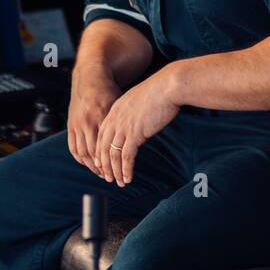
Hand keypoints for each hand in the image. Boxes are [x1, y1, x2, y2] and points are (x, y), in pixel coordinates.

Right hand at [67, 65, 120, 174]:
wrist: (89, 77)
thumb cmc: (109, 90)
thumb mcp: (119, 104)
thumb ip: (123, 122)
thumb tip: (136, 139)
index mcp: (102, 116)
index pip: (107, 145)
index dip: (113, 161)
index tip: (121, 170)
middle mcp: (88, 121)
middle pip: (94, 152)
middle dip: (103, 168)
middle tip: (111, 178)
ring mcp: (77, 124)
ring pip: (83, 152)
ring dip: (92, 166)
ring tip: (101, 174)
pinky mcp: (70, 125)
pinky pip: (73, 146)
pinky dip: (80, 158)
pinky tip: (88, 164)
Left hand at [95, 67, 179, 186]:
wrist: (168, 87)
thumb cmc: (160, 92)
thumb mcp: (139, 102)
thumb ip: (133, 114)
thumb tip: (137, 127)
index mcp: (115, 110)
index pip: (102, 135)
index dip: (101, 152)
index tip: (103, 163)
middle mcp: (115, 119)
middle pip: (103, 147)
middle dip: (104, 165)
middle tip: (108, 177)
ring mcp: (123, 127)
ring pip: (112, 155)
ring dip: (115, 171)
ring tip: (119, 182)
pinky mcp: (135, 134)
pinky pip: (126, 157)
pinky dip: (126, 169)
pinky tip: (128, 178)